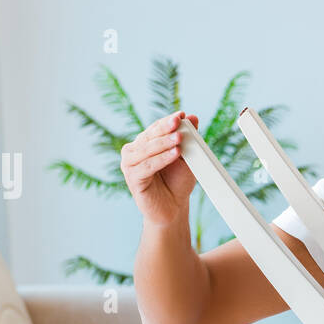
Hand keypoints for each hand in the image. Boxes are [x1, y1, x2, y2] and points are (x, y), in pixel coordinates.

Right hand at [121, 111, 199, 227]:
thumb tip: (193, 117)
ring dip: (163, 143)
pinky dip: (161, 159)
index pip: (155, 128)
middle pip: (149, 136)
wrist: (173, 208)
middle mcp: (134, 152)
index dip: (168, 121)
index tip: (182, 115)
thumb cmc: (177, 181)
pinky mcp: (132, 179)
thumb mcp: (186, 157)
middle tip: (179, 121)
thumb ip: (188, 137)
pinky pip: (147, 166)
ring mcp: (130, 165)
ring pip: (146, 150)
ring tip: (179, 138)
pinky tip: (175, 153)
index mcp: (144, 143)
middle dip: (165, 128)